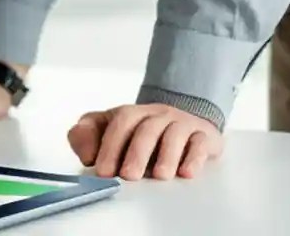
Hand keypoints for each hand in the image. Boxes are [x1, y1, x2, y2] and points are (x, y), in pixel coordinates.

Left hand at [68, 104, 223, 180]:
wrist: (182, 122)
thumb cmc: (138, 133)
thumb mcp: (106, 129)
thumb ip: (85, 136)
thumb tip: (86, 154)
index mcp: (131, 113)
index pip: (120, 123)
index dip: (110, 146)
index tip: (103, 171)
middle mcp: (157, 115)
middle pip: (146, 129)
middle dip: (136, 154)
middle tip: (128, 176)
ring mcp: (181, 124)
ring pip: (174, 135)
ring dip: (166, 156)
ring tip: (159, 176)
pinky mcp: (203, 136)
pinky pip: (200, 143)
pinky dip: (194, 158)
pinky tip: (187, 173)